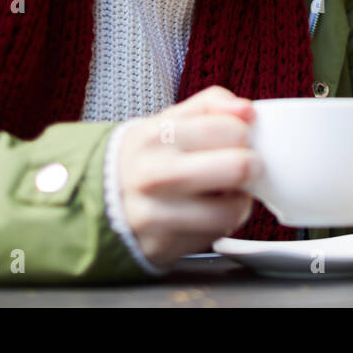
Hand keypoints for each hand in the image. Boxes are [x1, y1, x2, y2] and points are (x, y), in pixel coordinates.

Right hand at [118, 86, 260, 268]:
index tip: (238, 140)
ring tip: (226, 192)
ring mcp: (156, 216)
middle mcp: (153, 176)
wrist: (101, 199)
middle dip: (251, 166)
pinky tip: (207, 211)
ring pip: (231, 209)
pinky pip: (217, 234)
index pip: (231, 129)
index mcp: (156, 136)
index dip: (244, 134)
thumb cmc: (147, 157)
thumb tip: (247, 110)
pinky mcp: (163, 247)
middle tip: (244, 166)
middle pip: (238, 168)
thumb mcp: (170, 119)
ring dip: (239, 200)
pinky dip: (222, 222)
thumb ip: (211, 105)